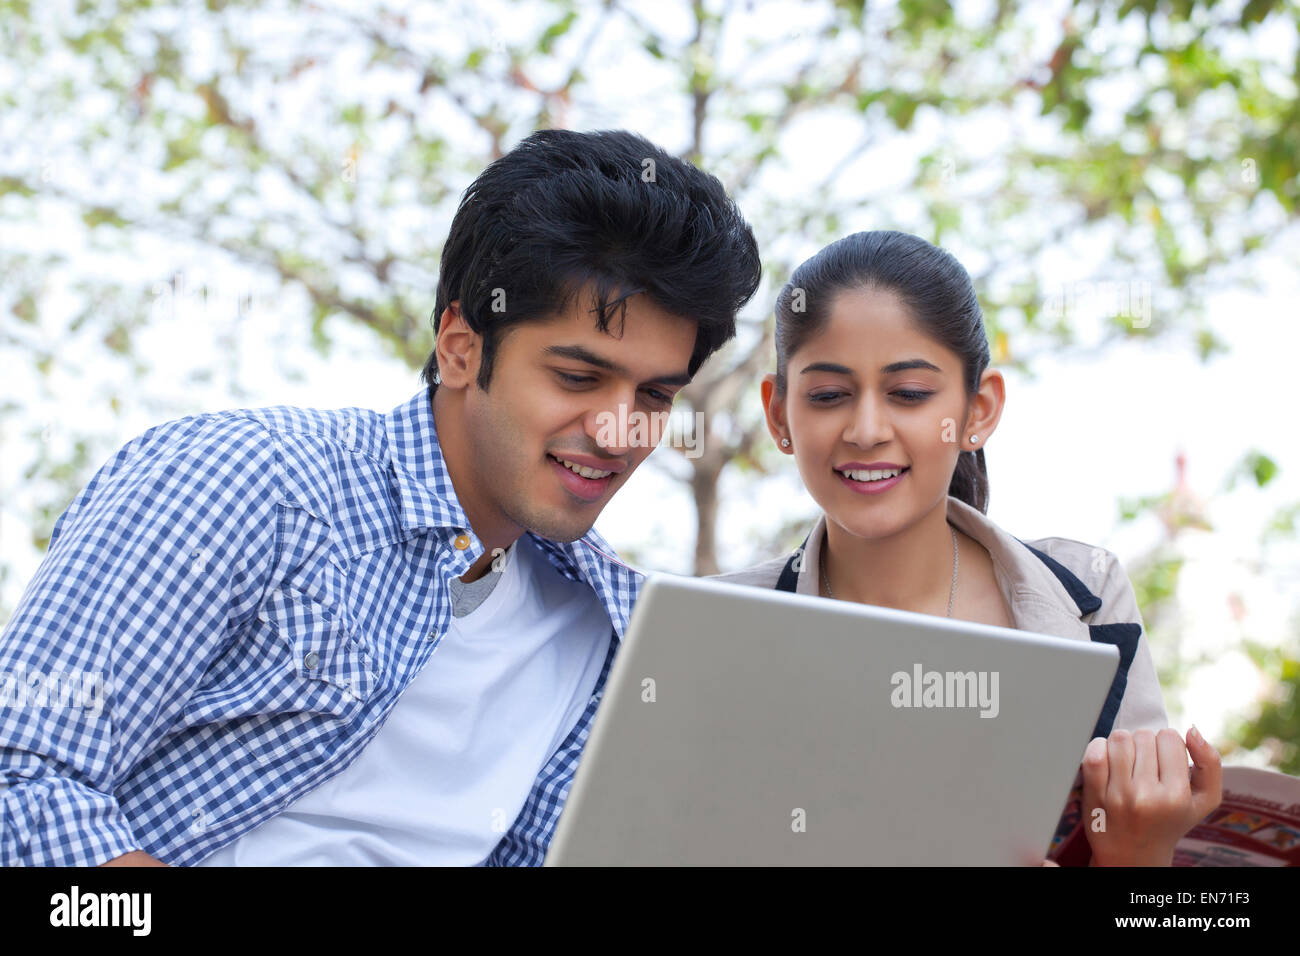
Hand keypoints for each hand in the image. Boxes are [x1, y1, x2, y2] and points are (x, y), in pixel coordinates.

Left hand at [1081, 726, 1221, 865]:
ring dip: (1123, 744)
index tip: (1165, 758)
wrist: (1135, 855)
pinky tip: (1108, 760)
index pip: (1170, 737)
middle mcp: (1147, 796)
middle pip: (1143, 735)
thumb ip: (1210, 764)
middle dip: (1145, 743)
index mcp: (1176, 796)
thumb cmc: (1171, 820)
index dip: (1167, 743)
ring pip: (1119, 739)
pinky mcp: (1094, 794)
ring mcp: (1118, 795)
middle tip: (1146, 763)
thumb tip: (1193, 730)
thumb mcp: (1204, 800)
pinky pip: (1094, 753)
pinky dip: (1100, 747)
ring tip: (1128, 761)